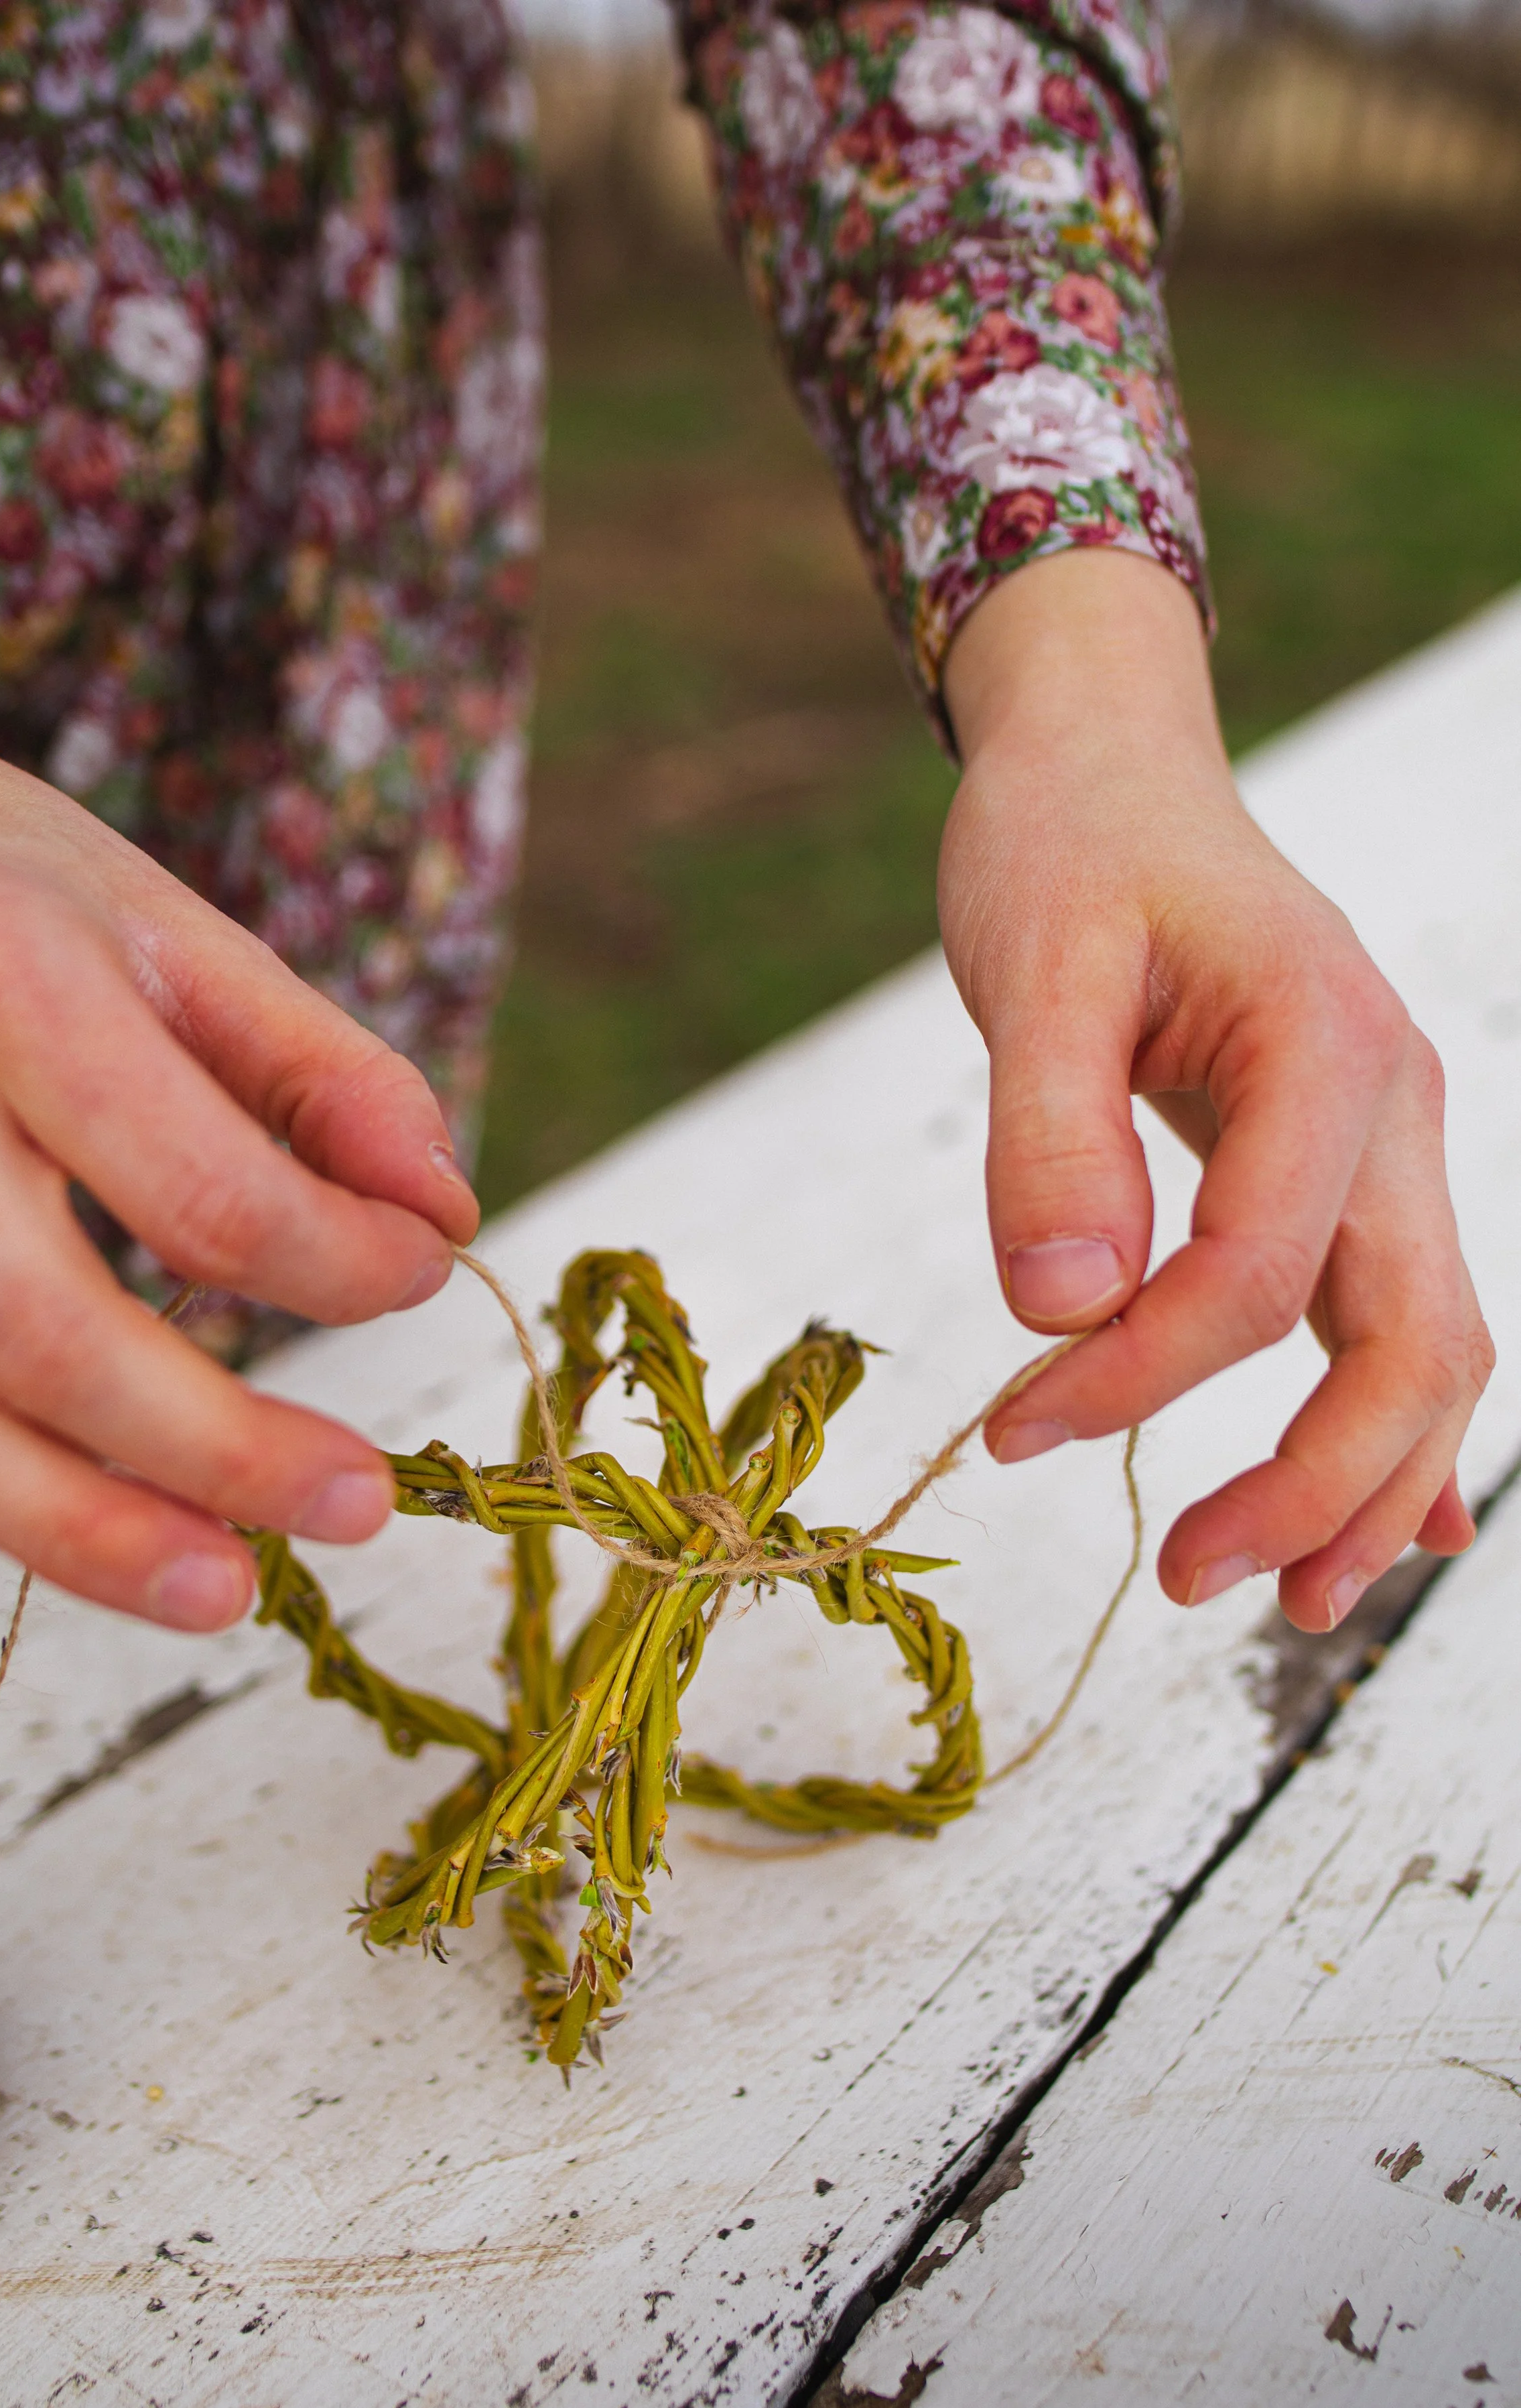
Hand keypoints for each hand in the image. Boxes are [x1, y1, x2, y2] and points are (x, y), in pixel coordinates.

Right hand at [0, 662, 478, 1709]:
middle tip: (358, 1506)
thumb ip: (314, 1069)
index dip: (340, 1264)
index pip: (203, 1188)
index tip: (414, 1275)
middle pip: (48, 1332)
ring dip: (68, 1535)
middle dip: (217, 1449)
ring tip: (216, 1596)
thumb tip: (444, 1211)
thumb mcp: (164, 927)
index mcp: (6, 984)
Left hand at [939, 549, 1491, 1632]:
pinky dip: (1392, 1435)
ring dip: (1365, 1486)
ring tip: (1278, 1598)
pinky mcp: (1347, 1176)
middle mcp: (1392, 1107)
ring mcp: (1388, 1147)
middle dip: (1310, 1485)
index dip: (1139, 1376)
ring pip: (1431, 1351)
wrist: (1111, 771)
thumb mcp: (1031, 966)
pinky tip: (1379, 1531)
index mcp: (1323, 1048)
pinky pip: (1402, 1321)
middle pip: (1412, 1343)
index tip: (1014, 1428)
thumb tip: (1064, 1307)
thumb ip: (1046, 1132)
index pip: (1254, 1271)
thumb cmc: (1065, 850)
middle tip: (1184, 1578)